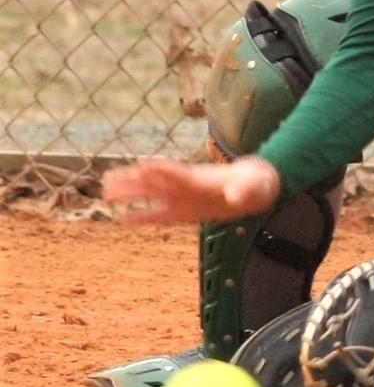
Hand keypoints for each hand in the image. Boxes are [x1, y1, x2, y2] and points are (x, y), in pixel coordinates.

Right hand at [102, 155, 280, 224]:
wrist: (254, 189)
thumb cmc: (253, 184)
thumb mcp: (252, 188)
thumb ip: (243, 192)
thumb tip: (236, 197)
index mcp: (200, 178)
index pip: (175, 172)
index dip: (159, 170)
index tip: (139, 167)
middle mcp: (185, 185)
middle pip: (154, 181)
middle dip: (132, 180)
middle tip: (106, 179)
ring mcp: (181, 197)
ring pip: (150, 195)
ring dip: (129, 193)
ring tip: (105, 192)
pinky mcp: (182, 211)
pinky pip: (157, 215)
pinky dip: (141, 216)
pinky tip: (122, 220)